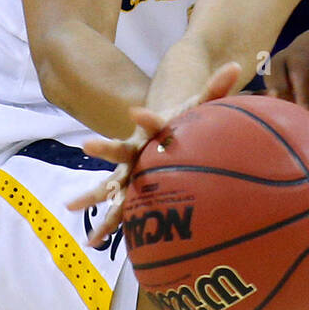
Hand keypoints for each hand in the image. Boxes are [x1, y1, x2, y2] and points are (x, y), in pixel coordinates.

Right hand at [68, 62, 241, 244]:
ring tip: (72, 206)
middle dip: (105, 148)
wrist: (161, 129)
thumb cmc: (183, 120)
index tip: (136, 112)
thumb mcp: (201, 103)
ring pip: (109, 184)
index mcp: (154, 129)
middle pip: (119, 148)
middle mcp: (136, 149)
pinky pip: (117, 209)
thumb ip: (217, 87)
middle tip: (87, 144)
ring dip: (93, 195)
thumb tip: (237, 65)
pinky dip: (107, 225)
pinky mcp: (129, 189)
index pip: (152, 120)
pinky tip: (93, 244)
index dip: (147, 116)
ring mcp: (128, 170)